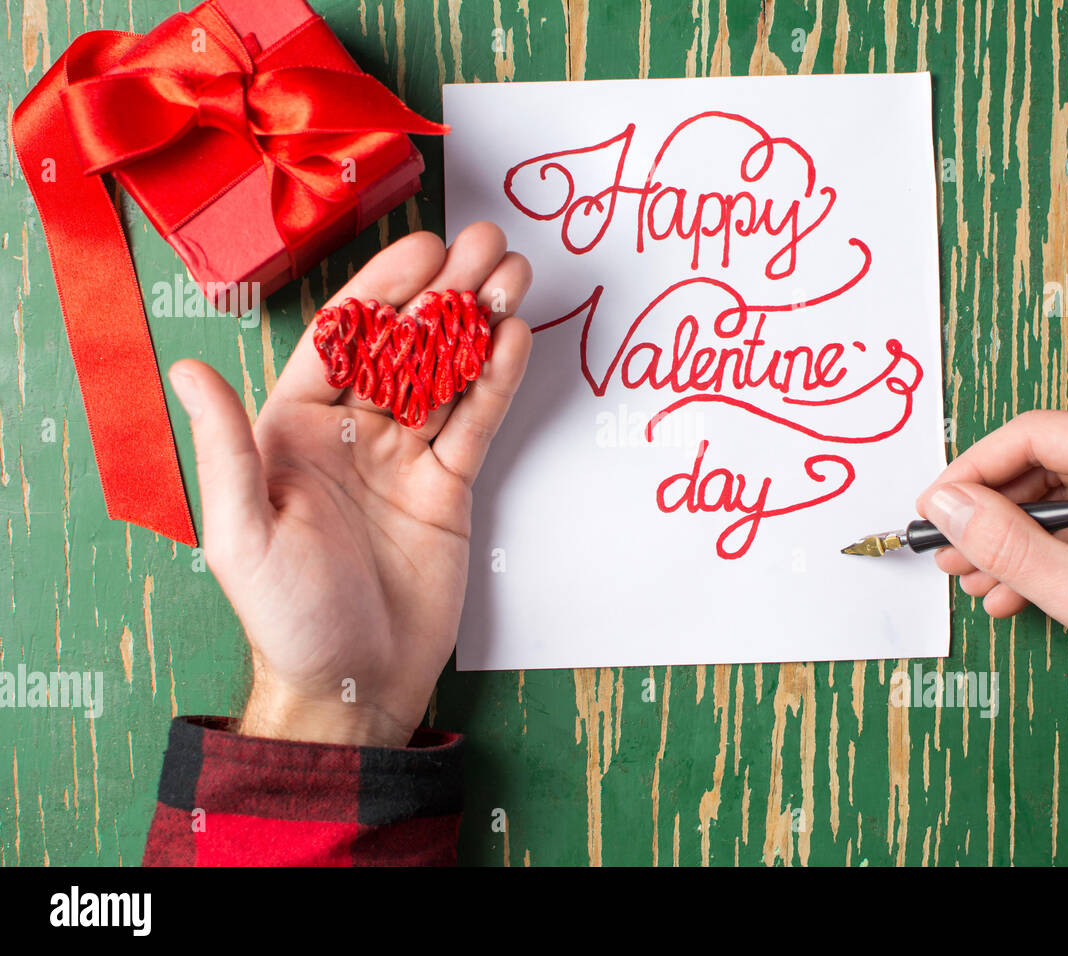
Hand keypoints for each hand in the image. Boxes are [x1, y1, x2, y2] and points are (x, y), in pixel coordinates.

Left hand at [166, 225, 532, 745]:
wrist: (353, 685)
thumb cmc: (287, 616)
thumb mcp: (242, 534)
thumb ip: (226, 449)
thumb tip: (188, 368)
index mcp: (294, 431)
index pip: (342, 342)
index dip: (381, 291)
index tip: (421, 249)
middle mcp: (352, 434)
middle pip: (402, 346)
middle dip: (443, 293)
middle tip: (484, 241)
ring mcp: (405, 458)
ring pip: (447, 375)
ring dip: (479, 323)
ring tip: (513, 272)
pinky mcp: (449, 488)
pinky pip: (475, 423)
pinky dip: (497, 381)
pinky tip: (515, 338)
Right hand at [916, 411, 1067, 670]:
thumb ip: (1002, 542)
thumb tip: (945, 505)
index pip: (1035, 435)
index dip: (972, 471)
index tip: (934, 505)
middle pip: (1043, 464)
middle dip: (990, 516)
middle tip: (949, 550)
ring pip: (1056, 493)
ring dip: (1011, 540)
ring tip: (976, 578)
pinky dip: (1044, 549)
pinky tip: (1011, 587)